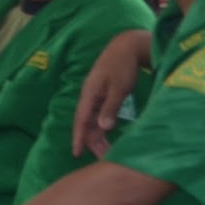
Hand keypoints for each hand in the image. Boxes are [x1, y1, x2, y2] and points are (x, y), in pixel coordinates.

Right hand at [72, 30, 152, 158]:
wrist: (127, 46)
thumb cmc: (123, 65)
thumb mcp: (119, 87)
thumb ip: (111, 107)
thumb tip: (103, 128)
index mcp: (90, 93)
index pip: (81, 120)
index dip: (79, 137)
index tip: (76, 153)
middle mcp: (90, 96)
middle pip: (87, 123)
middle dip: (92, 141)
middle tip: (103, 159)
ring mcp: (97, 95)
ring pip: (94, 120)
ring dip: (99, 135)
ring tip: (108, 151)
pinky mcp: (105, 94)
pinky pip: (100, 114)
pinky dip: (103, 126)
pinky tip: (109, 134)